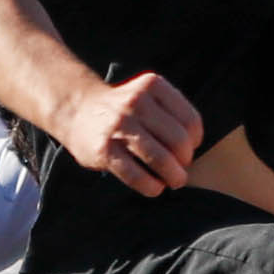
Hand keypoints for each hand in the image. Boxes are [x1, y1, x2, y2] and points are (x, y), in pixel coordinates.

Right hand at [59, 71, 201, 194]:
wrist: (78, 110)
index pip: (190, 120)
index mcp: (152, 86)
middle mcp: (137, 102)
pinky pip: (136, 175)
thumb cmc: (123, 110)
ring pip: (160, 159)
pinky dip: (151, 186)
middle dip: (185, 161)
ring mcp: (120, 126)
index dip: (195, 141)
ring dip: (173, 177)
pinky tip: (154, 188)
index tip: (188, 150)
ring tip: (173, 181)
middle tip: (181, 170)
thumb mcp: (147, 96)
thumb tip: (194, 149)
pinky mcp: (105, 150)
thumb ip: (170, 113)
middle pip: (178, 141)